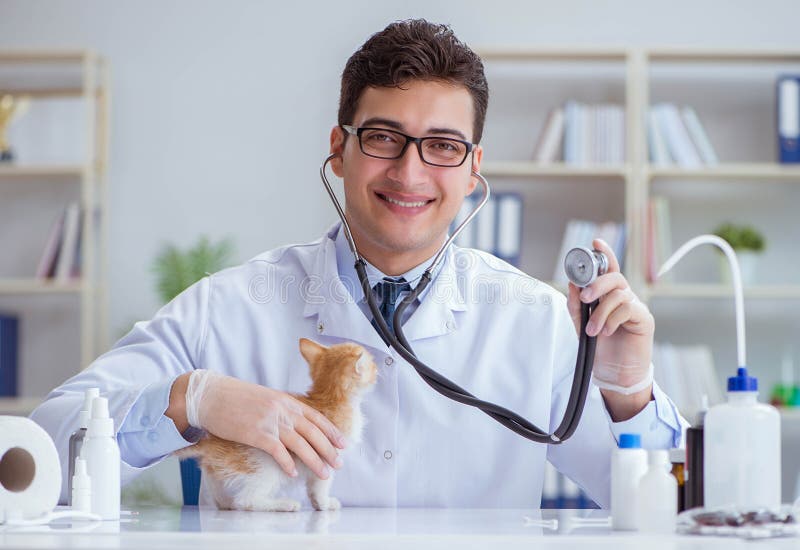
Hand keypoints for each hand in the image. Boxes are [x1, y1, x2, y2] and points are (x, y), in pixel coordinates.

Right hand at [176, 370, 345, 479]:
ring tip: (325, 474)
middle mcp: (282, 410)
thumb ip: (281, 409)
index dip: (331, 432)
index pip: (316, 417)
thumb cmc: (235, 397)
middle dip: (329, 450)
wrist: (210, 395)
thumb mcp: (264, 398)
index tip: (343, 443)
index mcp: (286, 400)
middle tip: (340, 464)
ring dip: (315, 461)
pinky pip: (278, 452)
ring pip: (301, 444)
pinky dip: (288, 464)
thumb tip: (293, 422)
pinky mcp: (256, 434)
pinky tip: (294, 475)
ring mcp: (270, 421)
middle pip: (313, 432)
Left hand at [566, 239, 654, 419]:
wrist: (615, 374)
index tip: (594, 242)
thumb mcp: (581, 326)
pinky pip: (628, 308)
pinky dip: (613, 319)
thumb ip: (576, 306)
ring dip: (601, 312)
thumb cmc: (600, 349)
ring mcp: (635, 307)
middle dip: (597, 283)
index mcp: (608, 296)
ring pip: (619, 294)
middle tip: (585, 297)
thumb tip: (571, 284)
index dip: (604, 254)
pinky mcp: (644, 319)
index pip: (608, 270)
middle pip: (614, 276)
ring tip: (593, 330)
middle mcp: (624, 297)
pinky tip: (607, 332)